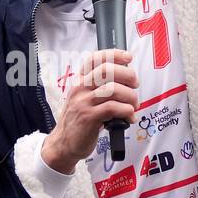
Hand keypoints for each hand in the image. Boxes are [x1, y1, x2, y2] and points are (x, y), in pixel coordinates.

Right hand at [41, 49, 137, 173]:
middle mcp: (80, 89)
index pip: (95, 59)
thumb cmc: (78, 122)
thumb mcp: (83, 99)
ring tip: (133, 106)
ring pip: (113, 89)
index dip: (114, 54)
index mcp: (80, 81)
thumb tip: (125, 81)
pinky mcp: (89, 118)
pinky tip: (129, 117)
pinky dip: (127, 111)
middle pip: (107, 70)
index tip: (128, 57)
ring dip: (130, 97)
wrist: (63, 144)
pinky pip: (113, 108)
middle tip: (135, 85)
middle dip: (127, 75)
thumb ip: (99, 89)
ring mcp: (84, 103)